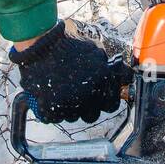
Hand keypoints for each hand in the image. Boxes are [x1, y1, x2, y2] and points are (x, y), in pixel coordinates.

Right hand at [9, 20, 131, 123]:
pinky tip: (50, 96)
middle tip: (78, 95)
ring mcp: (69, 106)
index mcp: (102, 82)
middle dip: (88, 107)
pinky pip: (56, 117)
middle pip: (93, 115)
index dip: (106, 100)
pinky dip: (53, 110)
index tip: (100, 96)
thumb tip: (124, 77)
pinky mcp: (51, 111)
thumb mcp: (95, 51)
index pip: (112, 104)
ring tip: (62, 92)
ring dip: (70, 108)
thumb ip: (110, 68)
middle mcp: (89, 97)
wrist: (40, 46)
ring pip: (74, 117)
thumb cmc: (68, 46)